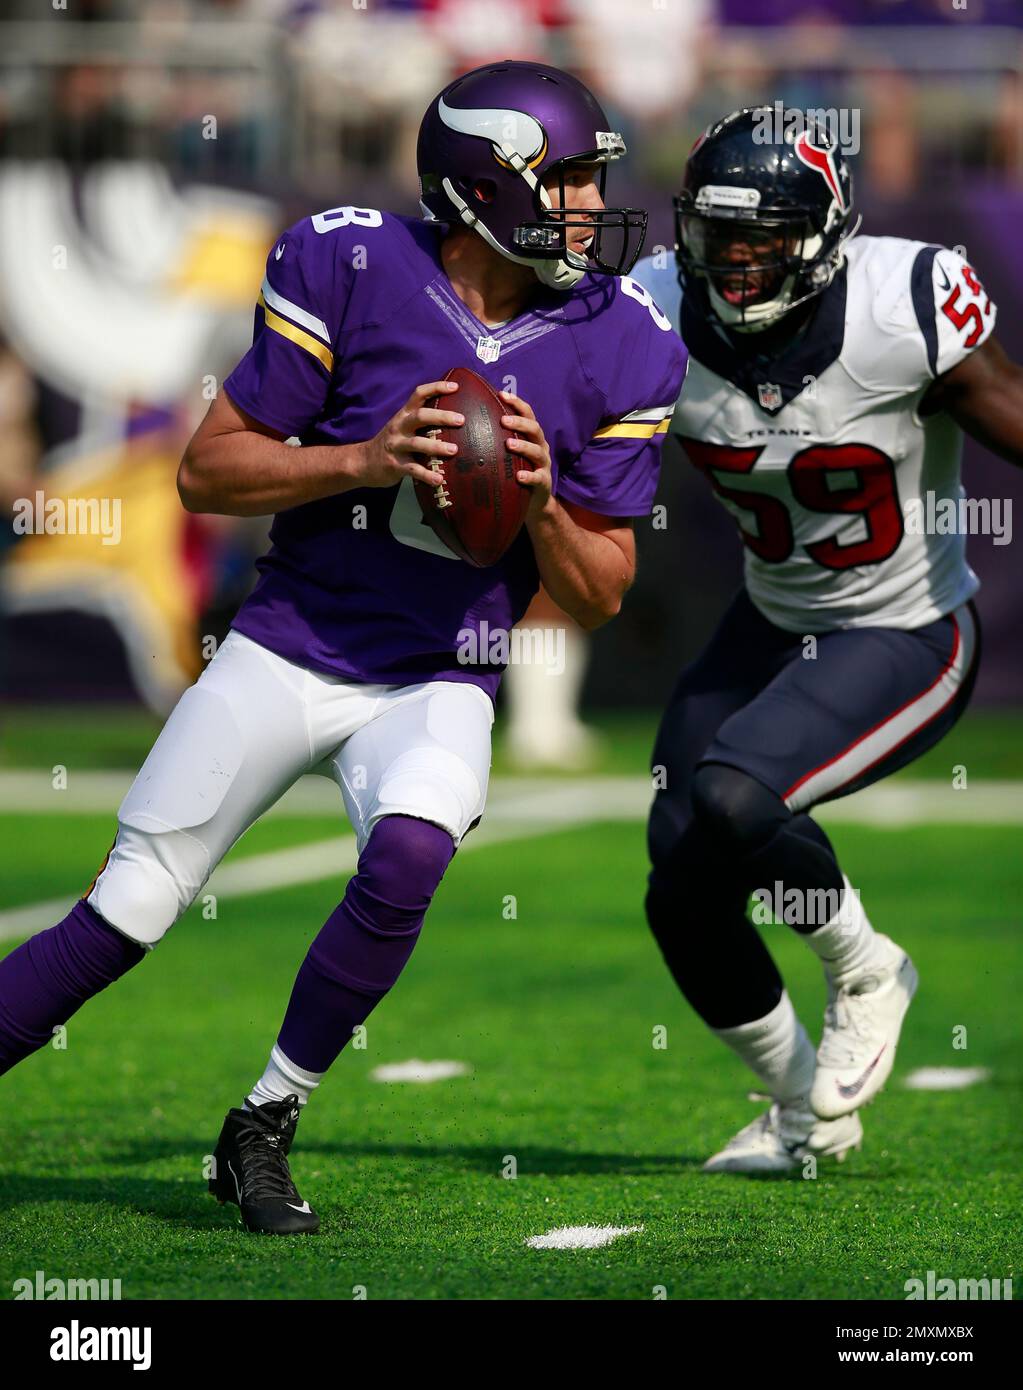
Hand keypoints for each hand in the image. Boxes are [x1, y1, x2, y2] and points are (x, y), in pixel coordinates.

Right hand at [355, 381, 463, 488]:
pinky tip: (439, 479)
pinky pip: (412, 470)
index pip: (419, 395)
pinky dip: (426, 475)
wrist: (364, 462)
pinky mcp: (394, 465)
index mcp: (404, 415)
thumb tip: (453, 417)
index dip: (436, 388)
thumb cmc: (393, 443)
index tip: (456, 387)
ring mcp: (396, 446)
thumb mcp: (402, 426)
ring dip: (436, 446)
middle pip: (420, 416)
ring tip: (454, 450)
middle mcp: (399, 427)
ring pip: (417, 443)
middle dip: (441, 416)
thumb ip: (422, 421)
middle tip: (461, 420)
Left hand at [500, 390, 552, 519]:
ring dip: (523, 446)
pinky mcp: (544, 483)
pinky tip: (519, 476)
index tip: (501, 394)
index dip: (517, 403)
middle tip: (503, 420)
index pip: (527, 414)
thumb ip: (497, 439)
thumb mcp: (508, 454)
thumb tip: (469, 423)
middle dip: (520, 423)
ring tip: (509, 444)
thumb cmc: (515, 473)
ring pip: (537, 452)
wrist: (534, 502)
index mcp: (531, 437)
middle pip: (534, 429)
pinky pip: (538, 478)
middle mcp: (540, 447)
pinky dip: (529, 476)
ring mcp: (543, 465)